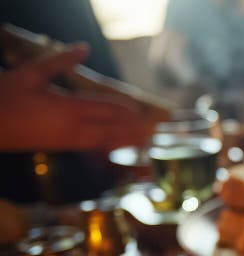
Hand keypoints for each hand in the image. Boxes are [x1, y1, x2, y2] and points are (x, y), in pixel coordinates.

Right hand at [0, 44, 150, 150]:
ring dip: (124, 141)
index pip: (108, 110)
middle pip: (112, 131)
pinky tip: (115, 144)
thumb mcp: (31, 74)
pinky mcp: (61, 147)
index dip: (128, 112)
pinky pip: (91, 147)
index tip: (143, 112)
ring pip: (103, 142)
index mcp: (68, 108)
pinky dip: (108, 145)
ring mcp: (67, 141)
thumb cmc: (4, 97)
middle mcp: (73, 128)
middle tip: (154, 132)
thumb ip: (60, 61)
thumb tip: (84, 47)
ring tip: (143, 141)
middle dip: (132, 131)